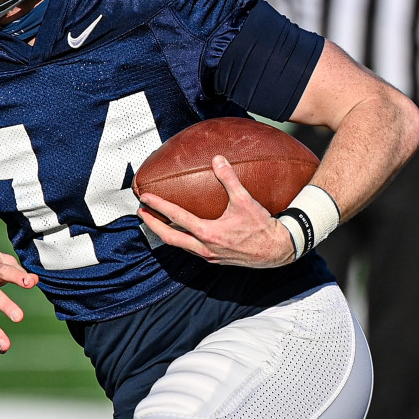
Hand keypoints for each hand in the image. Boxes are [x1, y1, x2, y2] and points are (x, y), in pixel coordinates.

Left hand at [137, 155, 294, 267]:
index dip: (159, 206)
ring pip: (179, 246)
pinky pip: (191, 249)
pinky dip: (180, 239)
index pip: (176, 218)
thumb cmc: (261, 226)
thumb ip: (229, 179)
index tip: (146, 198)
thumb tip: (218, 159)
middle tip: (141, 213)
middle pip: (169, 238)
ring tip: (155, 221)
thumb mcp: (245, 201)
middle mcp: (204, 248)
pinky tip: (180, 231)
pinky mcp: (215, 259)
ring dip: (165, 233)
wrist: (277, 250)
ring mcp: (209, 256)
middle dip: (153, 225)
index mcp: (208, 234)